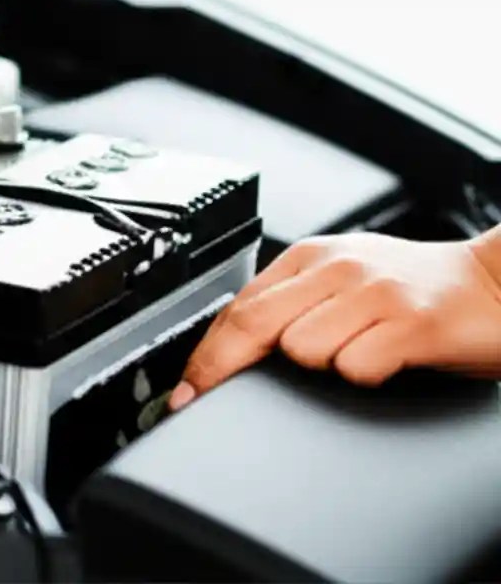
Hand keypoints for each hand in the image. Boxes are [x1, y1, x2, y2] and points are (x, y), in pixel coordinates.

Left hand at [169, 232, 500, 409]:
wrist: (498, 285)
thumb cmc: (417, 292)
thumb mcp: (344, 283)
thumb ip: (291, 303)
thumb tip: (228, 347)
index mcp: (312, 256)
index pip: (237, 306)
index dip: (204, 354)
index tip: (185, 389)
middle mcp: (339, 268)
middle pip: (252, 324)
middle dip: (221, 368)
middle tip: (205, 397)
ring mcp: (375, 293)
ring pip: (300, 348)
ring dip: (314, 367)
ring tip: (349, 358)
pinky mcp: (410, 322)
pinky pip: (354, 366)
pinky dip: (361, 376)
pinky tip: (382, 364)